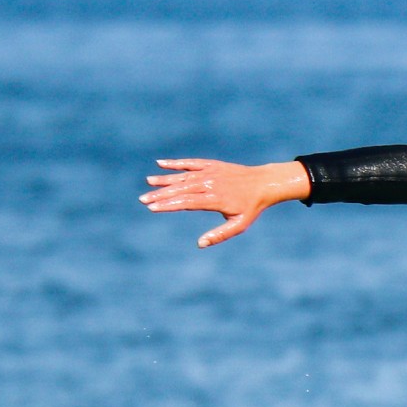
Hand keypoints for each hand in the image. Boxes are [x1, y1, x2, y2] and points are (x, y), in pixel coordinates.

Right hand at [140, 158, 309, 246]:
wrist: (263, 183)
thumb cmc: (250, 208)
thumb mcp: (239, 225)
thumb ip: (220, 235)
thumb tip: (200, 244)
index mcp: (215, 199)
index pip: (186, 202)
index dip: (168, 205)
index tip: (152, 208)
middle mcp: (210, 184)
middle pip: (181, 189)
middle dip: (161, 194)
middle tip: (143, 199)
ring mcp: (210, 172)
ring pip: (183, 176)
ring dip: (164, 180)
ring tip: (148, 183)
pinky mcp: (211, 165)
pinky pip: (190, 163)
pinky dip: (175, 163)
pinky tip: (160, 164)